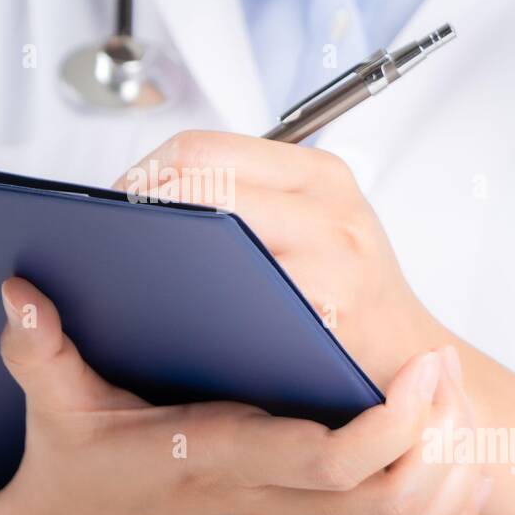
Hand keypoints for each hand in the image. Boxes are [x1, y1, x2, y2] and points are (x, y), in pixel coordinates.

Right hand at [0, 277, 490, 514]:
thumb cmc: (76, 479)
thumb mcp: (53, 407)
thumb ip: (36, 348)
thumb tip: (20, 295)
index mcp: (216, 459)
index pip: (326, 460)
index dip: (389, 421)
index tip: (417, 366)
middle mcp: (262, 500)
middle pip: (385, 494)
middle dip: (437, 435)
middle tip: (446, 370)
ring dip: (447, 478)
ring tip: (462, 415)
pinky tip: (455, 472)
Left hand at [113, 130, 441, 391]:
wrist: (409, 364)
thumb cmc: (344, 295)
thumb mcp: (314, 223)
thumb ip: (247, 199)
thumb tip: (135, 195)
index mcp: (319, 174)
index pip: (201, 150)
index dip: (141, 176)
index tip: (111, 209)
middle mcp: (333, 209)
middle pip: (200, 186)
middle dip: (139, 212)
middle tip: (105, 247)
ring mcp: (337, 263)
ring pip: (216, 240)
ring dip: (159, 258)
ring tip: (128, 277)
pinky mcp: (334, 317)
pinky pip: (240, 302)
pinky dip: (194, 306)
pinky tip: (167, 322)